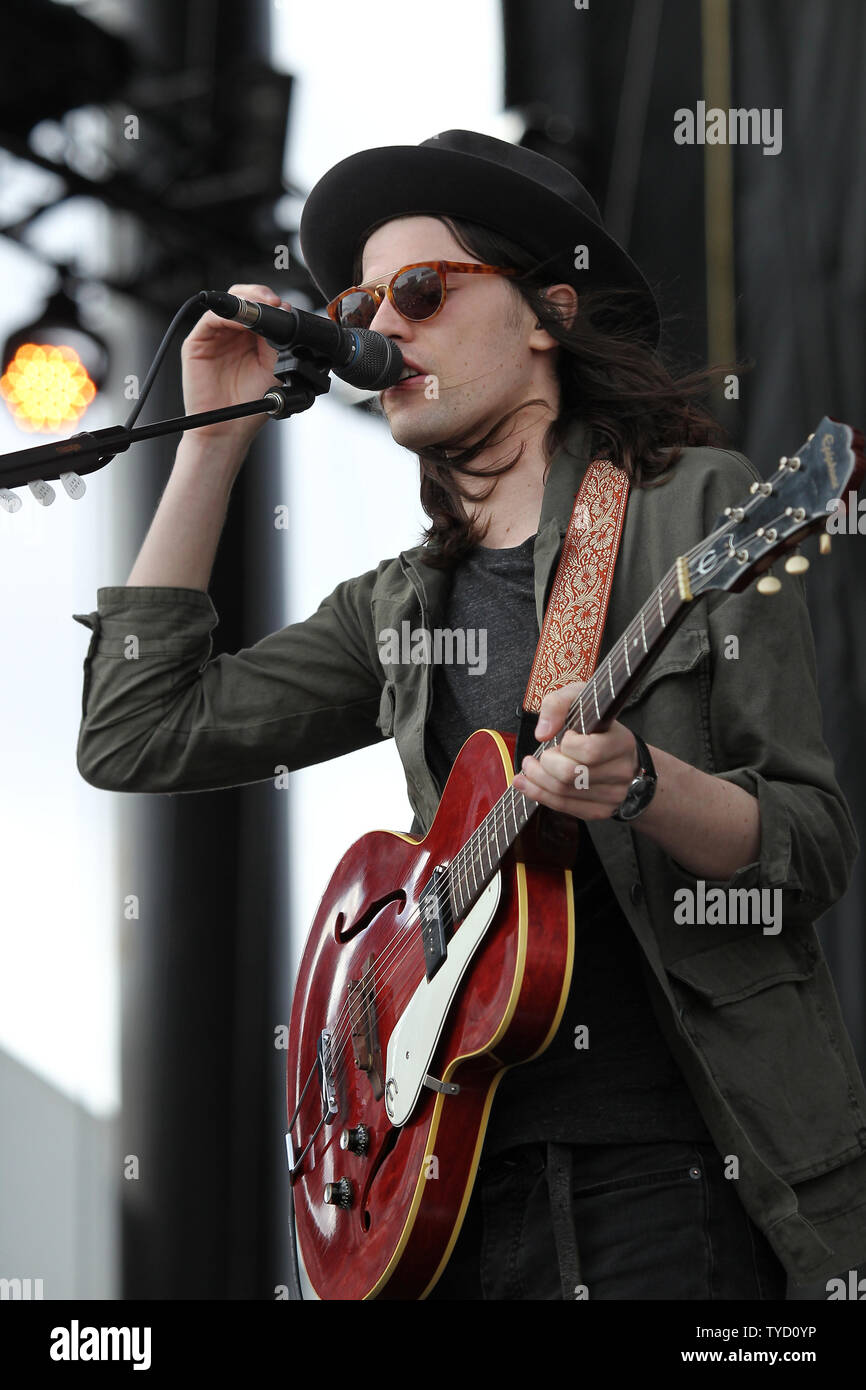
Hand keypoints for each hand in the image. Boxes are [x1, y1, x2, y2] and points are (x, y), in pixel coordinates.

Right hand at [180, 282, 288, 444]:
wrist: (230, 430)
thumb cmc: (252, 405)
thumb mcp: (274, 368)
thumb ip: (277, 339)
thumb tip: (282, 310)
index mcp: (252, 338)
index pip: (258, 306)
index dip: (269, 301)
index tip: (282, 307)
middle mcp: (232, 334)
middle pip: (241, 298)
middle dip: (257, 295)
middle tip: (272, 304)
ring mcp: (214, 337)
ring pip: (226, 304)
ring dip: (244, 302)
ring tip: (259, 310)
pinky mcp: (197, 343)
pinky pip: (210, 320)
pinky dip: (226, 315)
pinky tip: (240, 319)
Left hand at [511, 681, 640, 819]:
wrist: (616, 751)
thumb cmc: (594, 723)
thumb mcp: (580, 699)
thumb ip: (557, 704)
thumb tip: (542, 734)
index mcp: (622, 742)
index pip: (589, 751)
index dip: (567, 744)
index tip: (565, 736)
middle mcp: (622, 771)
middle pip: (571, 775)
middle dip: (544, 764)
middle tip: (537, 756)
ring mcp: (614, 794)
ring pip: (563, 793)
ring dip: (536, 780)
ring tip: (529, 768)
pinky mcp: (601, 810)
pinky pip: (564, 807)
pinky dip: (539, 795)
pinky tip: (528, 784)